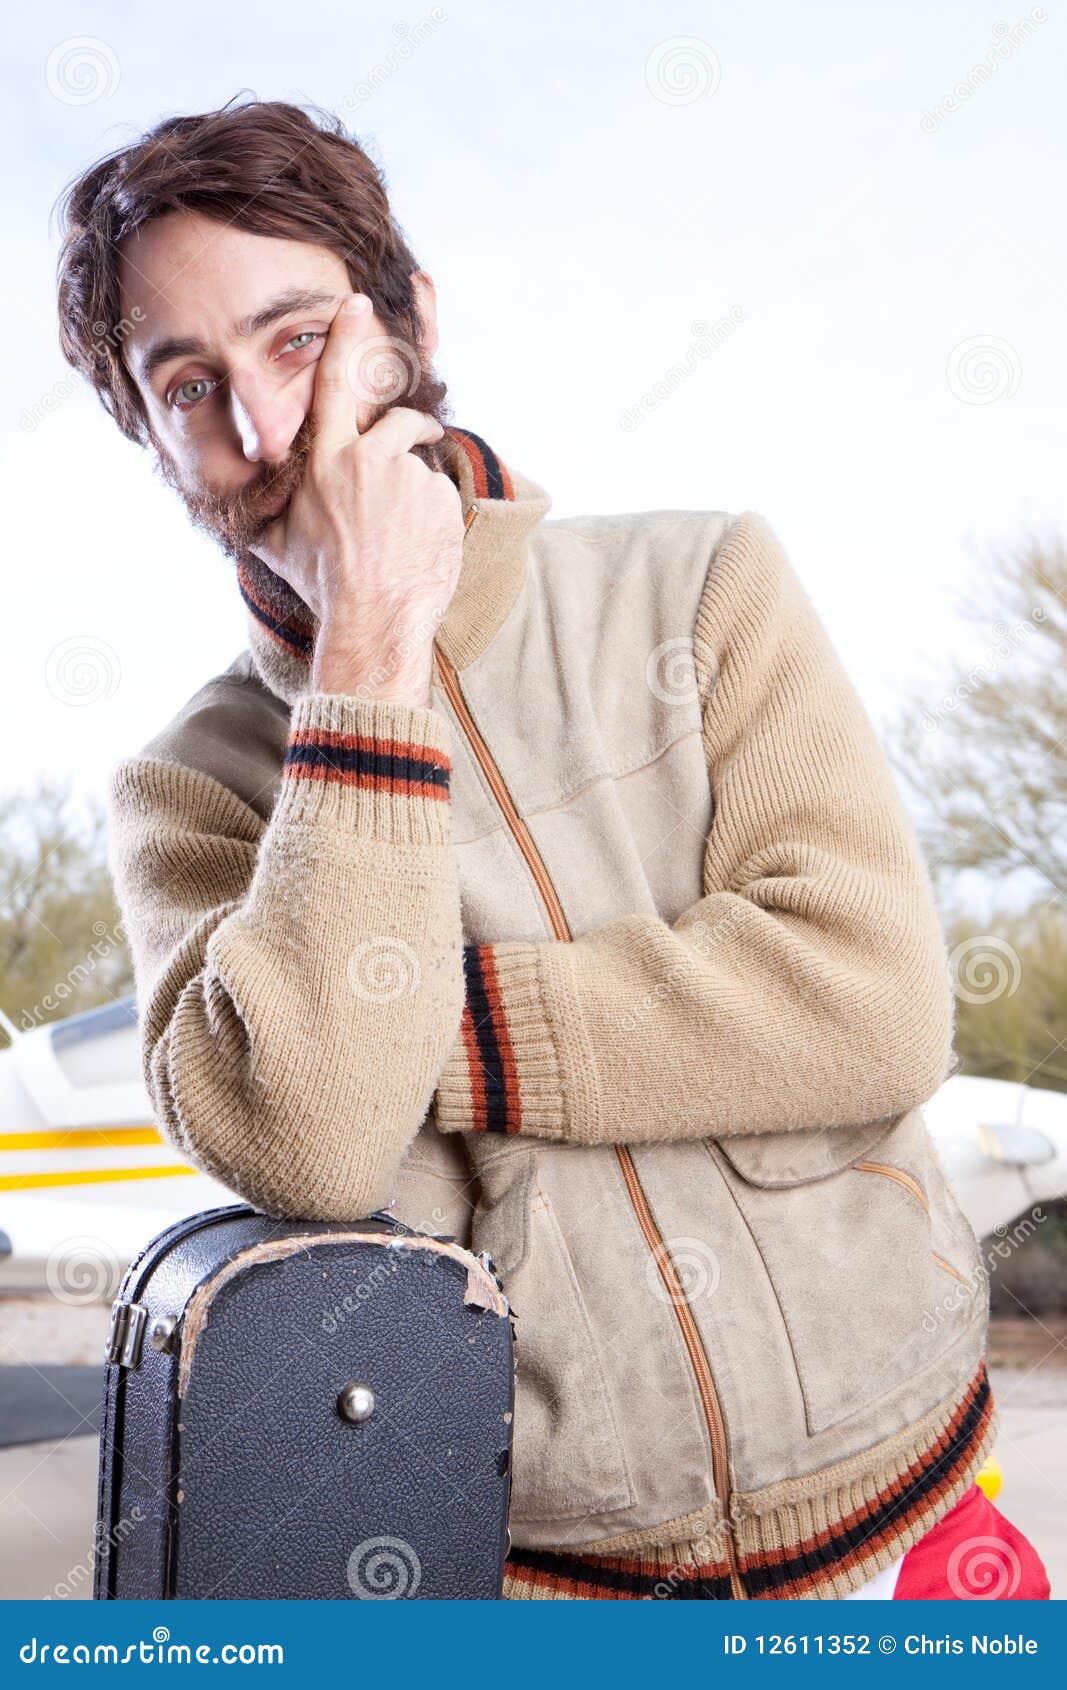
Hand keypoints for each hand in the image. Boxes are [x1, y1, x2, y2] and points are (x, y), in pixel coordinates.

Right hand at [251, 294, 463, 708]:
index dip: (346, 342)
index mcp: (325, 464)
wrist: (373, 620)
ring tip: (404, 532)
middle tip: (420, 436)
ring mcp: (407, 478)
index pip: (333, 388)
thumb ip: (266, 510)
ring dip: (418, 489)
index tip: (358, 305)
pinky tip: (421, 545)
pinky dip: (436, 515)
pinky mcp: (439, 498)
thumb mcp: (279, 545)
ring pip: (421, 467)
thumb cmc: (323, 586)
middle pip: (400, 419)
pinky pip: (442, 496)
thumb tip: (237, 505)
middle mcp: (367, 461)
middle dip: (412, 424)